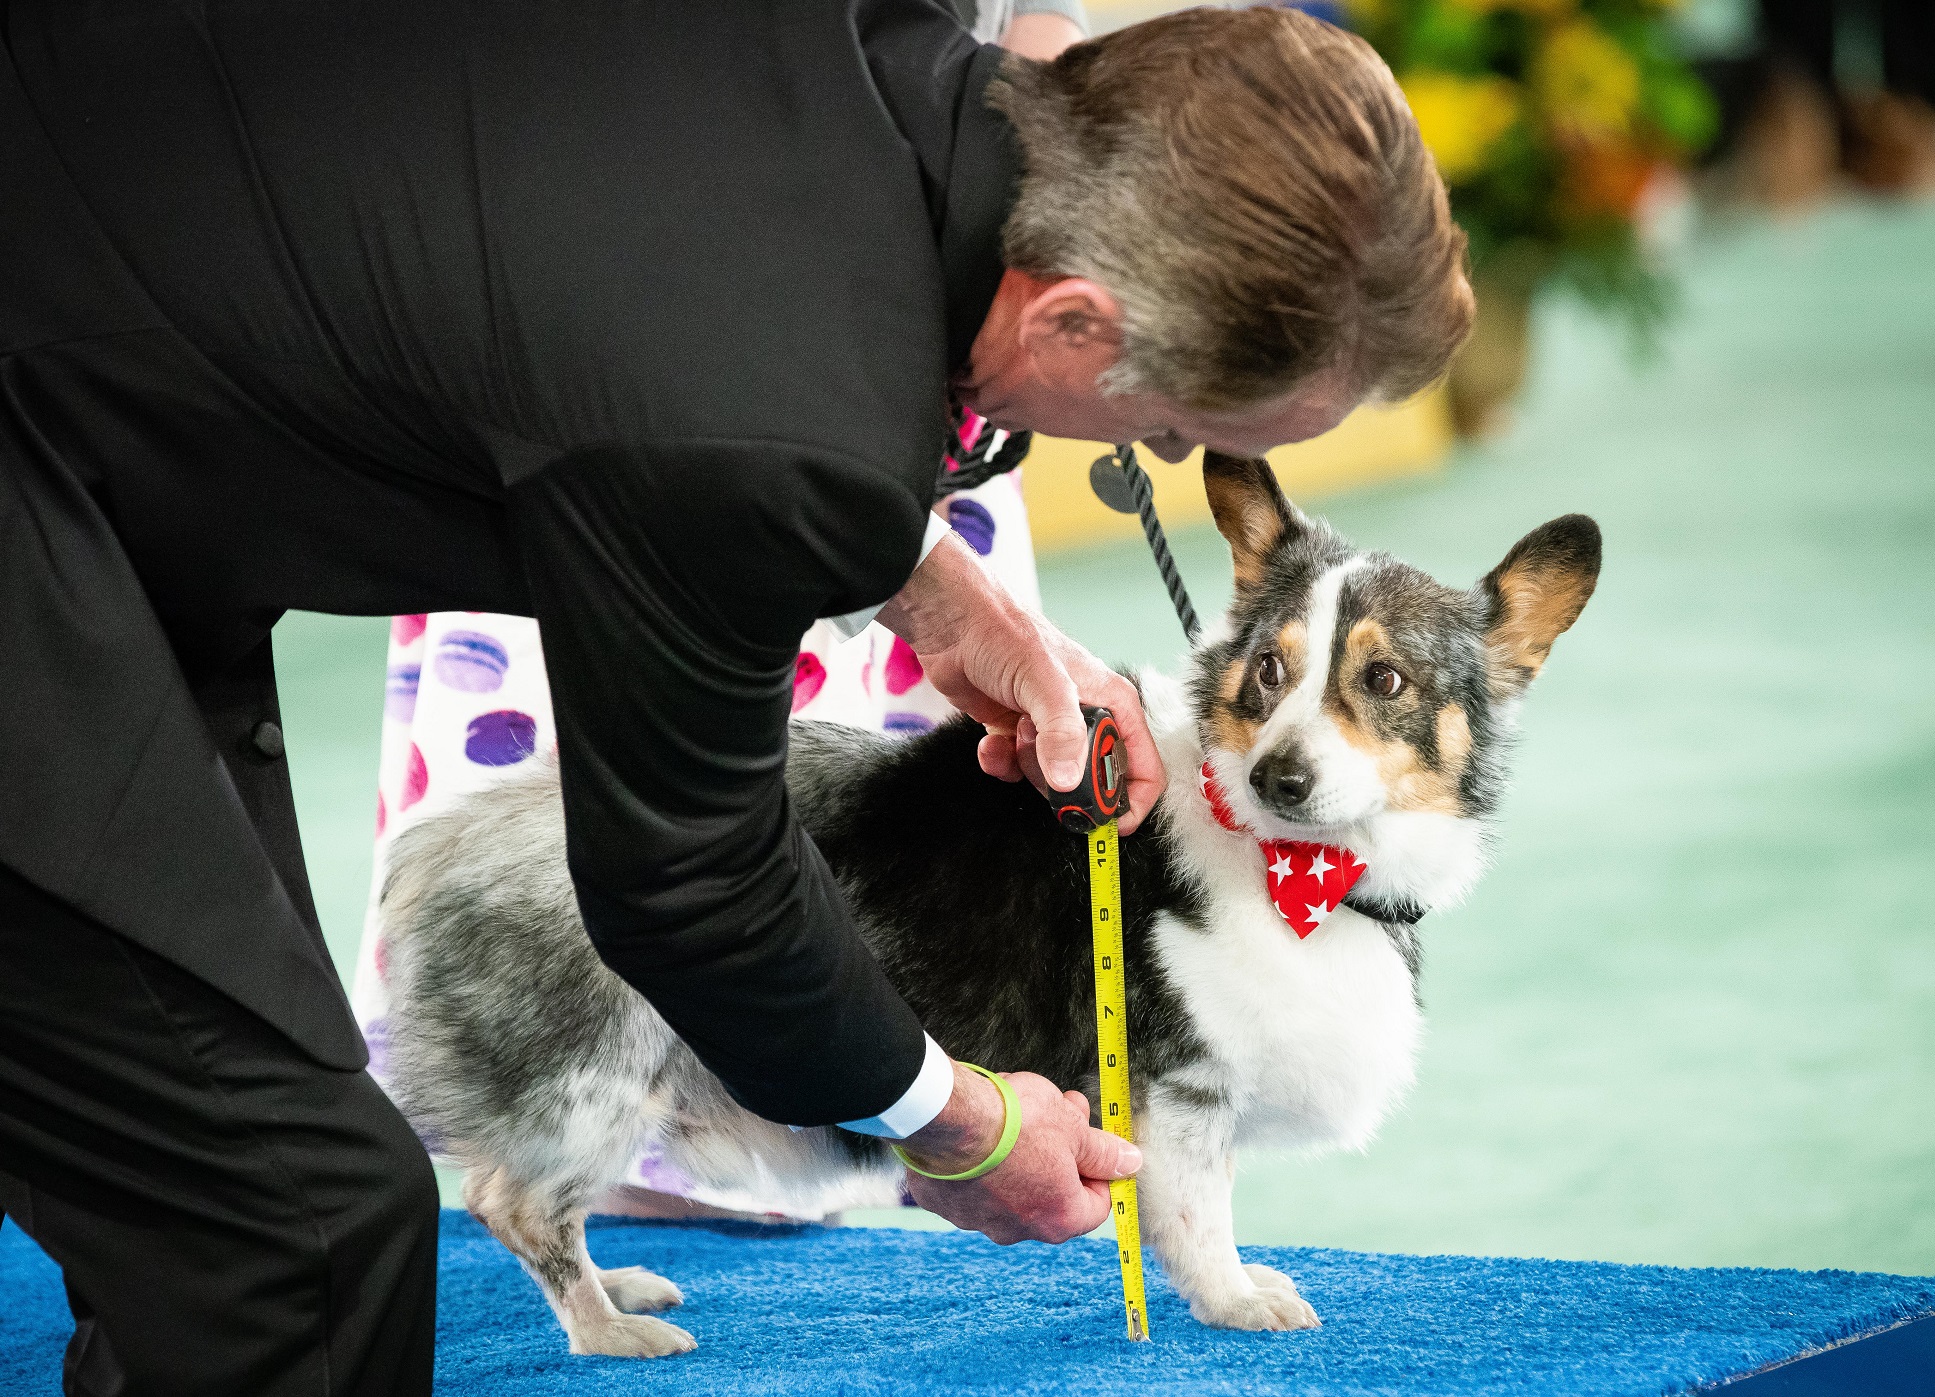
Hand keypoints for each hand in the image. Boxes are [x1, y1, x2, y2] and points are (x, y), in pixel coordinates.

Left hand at [874, 533, 1166, 834]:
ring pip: (1053, 779)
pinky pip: (1016, 770)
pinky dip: (1001, 763)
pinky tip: (990, 741)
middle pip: (1095, 779)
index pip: (1142, 764)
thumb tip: (1069, 782)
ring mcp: (1049, 726)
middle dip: (1067, 784)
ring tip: (1015, 732)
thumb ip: (1061, 733)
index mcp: (1111, 702)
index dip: (1132, 800)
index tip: (1109, 824)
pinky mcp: (1016, 732)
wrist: (953, 624)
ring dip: (1028, 768)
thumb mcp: (1044, 683)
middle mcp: (1086, 716)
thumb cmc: (1007, 635)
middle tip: (1045, 770)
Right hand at [897, 1059, 1139, 1244]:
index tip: (1092, 1138)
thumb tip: (1130, 1163)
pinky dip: (979, 1161)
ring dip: (1020, 1157)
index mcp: (1059, 1218)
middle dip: (1061, 1154)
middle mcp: (1018, 1230)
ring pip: (1011, 1189)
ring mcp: (976, 1220)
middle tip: (1061, 1113)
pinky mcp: (944, 1203)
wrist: (946, 1116)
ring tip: (1014, 1112)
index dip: (1100, 1167)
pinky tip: (979, 1130)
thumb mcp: (1072, 1127)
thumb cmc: (1014, 1121)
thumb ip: (1103, 1152)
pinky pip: (971, 1183)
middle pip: (1053, 1195)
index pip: (1097, 1203)